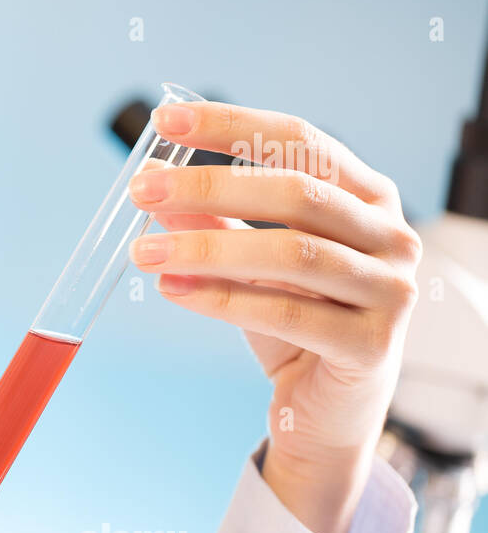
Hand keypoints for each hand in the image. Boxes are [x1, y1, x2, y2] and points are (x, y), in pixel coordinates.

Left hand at [127, 101, 421, 532]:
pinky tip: (172, 288)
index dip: (231, 126)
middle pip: (296, 193)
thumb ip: (213, 222)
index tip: (165, 120)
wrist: (326, 412)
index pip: (299, 141)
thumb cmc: (296, 325)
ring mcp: (390, 291)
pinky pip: (287, 313)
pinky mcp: (370, 346)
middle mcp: (390, 235)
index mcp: (367, 197)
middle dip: (210, 185)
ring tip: (144, 250)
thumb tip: (155, 186)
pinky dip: (222, 299)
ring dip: (207, 247)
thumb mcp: (246, 265)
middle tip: (141, 187)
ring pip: (291, 253)